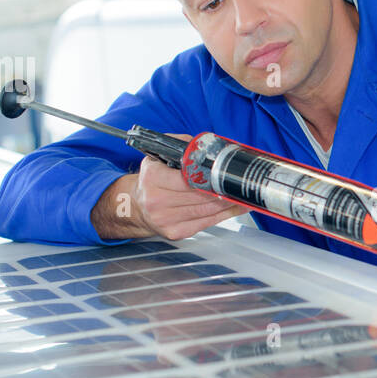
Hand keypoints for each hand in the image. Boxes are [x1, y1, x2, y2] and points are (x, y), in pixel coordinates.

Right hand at [91, 134, 248, 239]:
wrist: (134, 206)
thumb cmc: (150, 181)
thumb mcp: (158, 157)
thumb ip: (180, 147)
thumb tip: (204, 145)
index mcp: (153, 179)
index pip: (187, 180)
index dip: (209, 178)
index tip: (224, 175)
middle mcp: (156, 201)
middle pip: (200, 198)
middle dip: (223, 191)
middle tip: (240, 185)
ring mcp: (166, 220)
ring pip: (206, 212)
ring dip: (228, 204)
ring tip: (242, 196)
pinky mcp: (175, 233)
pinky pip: (206, 223)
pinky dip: (223, 215)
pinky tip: (234, 208)